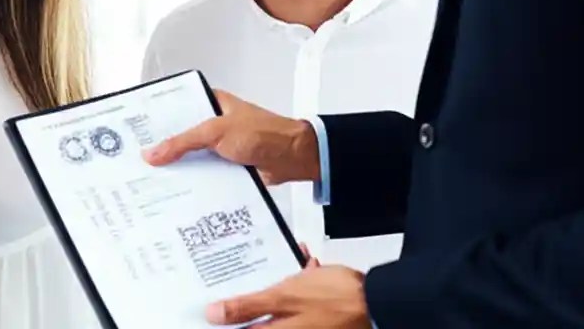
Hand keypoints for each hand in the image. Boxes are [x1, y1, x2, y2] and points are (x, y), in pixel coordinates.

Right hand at [142, 89, 319, 185]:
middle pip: (181, 135)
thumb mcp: (216, 132)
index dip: (157, 120)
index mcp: (212, 103)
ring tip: (151, 178)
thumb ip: (183, 142)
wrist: (295, 158)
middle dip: (164, 147)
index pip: (176, 108)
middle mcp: (214, 123)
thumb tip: (153, 153)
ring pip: (192, 157)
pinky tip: (177, 190)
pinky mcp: (227, 166)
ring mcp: (221, 145)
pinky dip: (194, 180)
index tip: (135, 132)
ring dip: (179, 167)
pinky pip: (205, 173)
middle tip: (138, 159)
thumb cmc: (264, 134)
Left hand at [205, 265, 368, 327]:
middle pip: (255, 317)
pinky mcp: (316, 313)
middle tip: (236, 271)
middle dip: (248, 295)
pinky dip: (299, 280)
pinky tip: (305, 260)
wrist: (378, 300)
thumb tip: (213, 315)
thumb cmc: (333, 300)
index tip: (205, 302)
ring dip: (277, 282)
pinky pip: (298, 297)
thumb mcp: (285, 298)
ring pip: (278, 303)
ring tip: (281, 261)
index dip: (221, 317)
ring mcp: (303, 323)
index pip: (238, 328)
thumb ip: (249, 307)